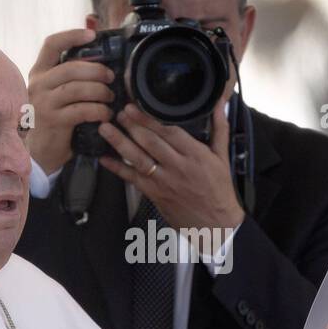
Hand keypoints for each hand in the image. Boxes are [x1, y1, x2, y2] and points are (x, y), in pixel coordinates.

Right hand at [26, 29, 115, 176]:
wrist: (40, 151)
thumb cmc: (54, 119)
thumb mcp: (56, 93)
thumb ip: (70, 77)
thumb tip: (101, 62)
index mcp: (39, 72)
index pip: (51, 44)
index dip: (72, 36)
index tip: (92, 35)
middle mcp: (38, 84)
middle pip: (71, 67)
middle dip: (97, 70)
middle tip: (111, 77)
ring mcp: (44, 103)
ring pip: (78, 88)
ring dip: (100, 92)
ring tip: (110, 98)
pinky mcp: (53, 121)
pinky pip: (82, 110)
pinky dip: (99, 110)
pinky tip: (106, 114)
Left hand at [97, 96, 244, 235]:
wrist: (215, 225)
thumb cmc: (219, 190)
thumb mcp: (223, 157)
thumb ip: (219, 128)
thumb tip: (219, 104)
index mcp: (195, 155)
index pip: (169, 131)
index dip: (149, 119)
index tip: (135, 106)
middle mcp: (177, 167)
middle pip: (150, 142)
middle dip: (131, 125)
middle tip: (118, 112)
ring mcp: (164, 181)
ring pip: (138, 158)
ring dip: (119, 142)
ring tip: (106, 129)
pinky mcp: (154, 194)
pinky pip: (132, 179)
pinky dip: (117, 168)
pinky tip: (104, 158)